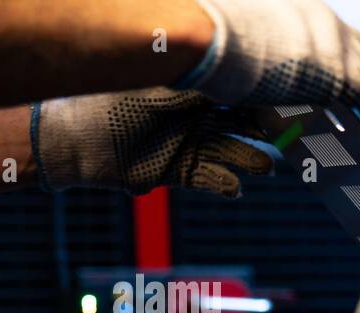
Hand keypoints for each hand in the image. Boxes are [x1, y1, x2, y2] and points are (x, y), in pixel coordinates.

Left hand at [33, 89, 271, 197]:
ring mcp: (186, 145)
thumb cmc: (111, 103)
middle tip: (284, 136)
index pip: (231, 92)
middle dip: (260, 130)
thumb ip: (194, 86)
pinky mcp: (177, 172)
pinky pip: (209, 180)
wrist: (76, 141)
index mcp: (188, 91)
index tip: (280, 102)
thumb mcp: (157, 88)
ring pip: (229, 153)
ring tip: (266, 168)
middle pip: (237, 123)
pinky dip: (225, 185)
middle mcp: (192, 117)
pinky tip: (236, 188)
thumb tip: (234, 77)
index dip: (256, 98)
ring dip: (249, 160)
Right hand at [180, 0, 359, 150]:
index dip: (357, 59)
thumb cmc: (211, 40)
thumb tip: (254, 83)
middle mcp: (328, 24)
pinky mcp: (344, 71)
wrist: (210, 35)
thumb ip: (263, 58)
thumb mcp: (244, 43)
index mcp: (306, 13)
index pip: (343, 37)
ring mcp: (340, 45)